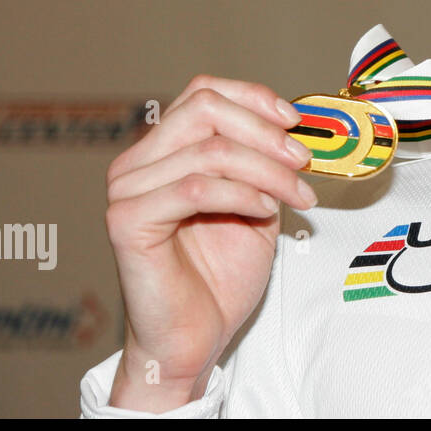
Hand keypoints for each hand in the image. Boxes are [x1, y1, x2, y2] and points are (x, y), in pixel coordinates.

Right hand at [103, 76, 316, 411]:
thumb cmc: (220, 276)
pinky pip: (195, 188)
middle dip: (266, 132)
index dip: (254, 98)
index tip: (295, 122)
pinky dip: (241, 193)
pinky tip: (264, 211)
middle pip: (205, 109)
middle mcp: (138, 163)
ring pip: (210, 151)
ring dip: (267, 171)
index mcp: (164, 151)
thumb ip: (264, 161)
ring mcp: (127, 191)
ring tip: (296, 197)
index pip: (204, 93)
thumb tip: (296, 127)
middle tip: (303, 161)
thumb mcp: (257, 202)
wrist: (196, 337)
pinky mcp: (127, 222)